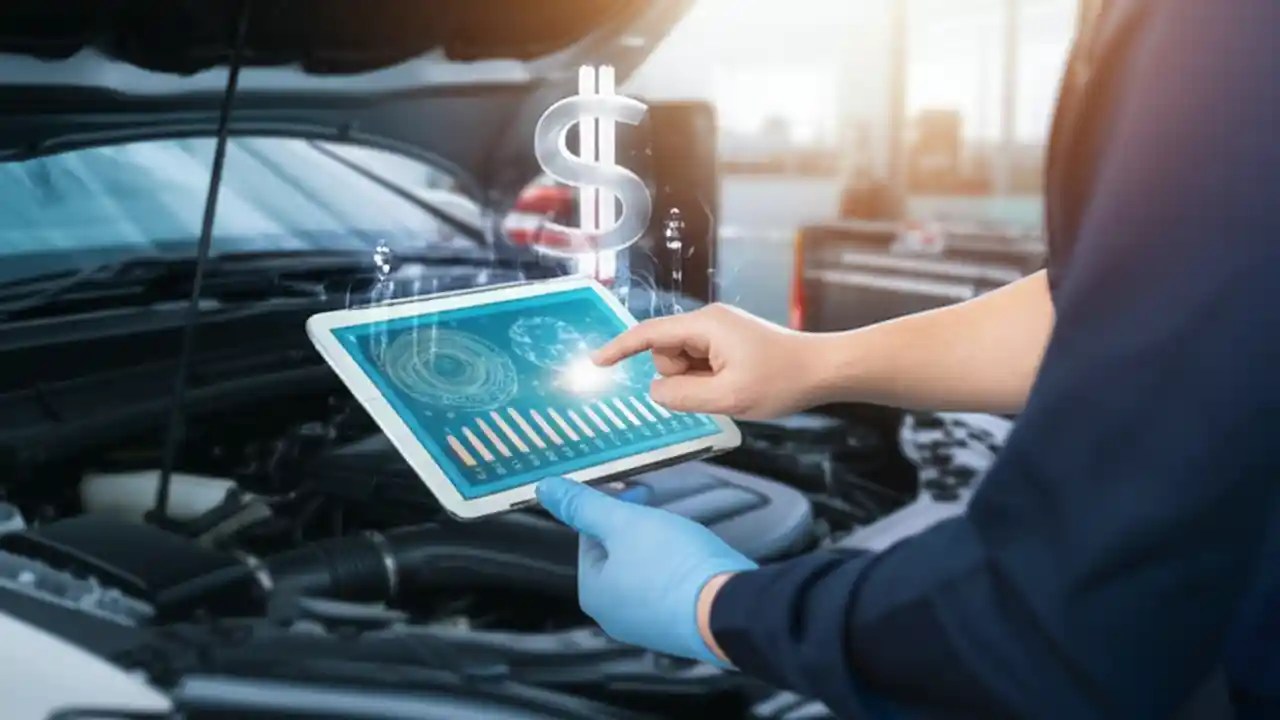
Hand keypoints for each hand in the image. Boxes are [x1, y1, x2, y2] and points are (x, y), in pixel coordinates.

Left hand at [536, 476, 757, 665]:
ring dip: (656, 545)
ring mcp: (649, 627)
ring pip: (643, 571)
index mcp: (593, 593)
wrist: (729, 609)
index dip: (610, 508)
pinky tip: (694, 557)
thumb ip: (582, 504)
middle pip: (616, 556)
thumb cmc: (670, 563)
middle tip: (658, 509)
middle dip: (635, 527)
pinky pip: (667, 589)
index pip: (589, 539)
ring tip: (680, 532)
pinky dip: (676, 568)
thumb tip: (542, 488)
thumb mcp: (624, 522)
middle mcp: (614, 617)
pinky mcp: (680, 629)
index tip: (636, 491)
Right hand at [593, 303, 827, 419]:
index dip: (620, 348)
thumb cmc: (781, 381)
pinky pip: (699, 363)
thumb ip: (682, 396)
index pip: (648, 335)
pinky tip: (734, 385)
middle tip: (716, 390)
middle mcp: (708, 321)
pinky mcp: (728, 341)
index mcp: (705, 325)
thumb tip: (655, 391)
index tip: (596, 363)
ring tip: (731, 388)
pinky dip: (707, 379)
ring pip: (681, 361)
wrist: (823, 370)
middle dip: (678, 377)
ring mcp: (719, 330)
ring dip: (695, 381)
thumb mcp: (728, 397)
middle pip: (665, 352)